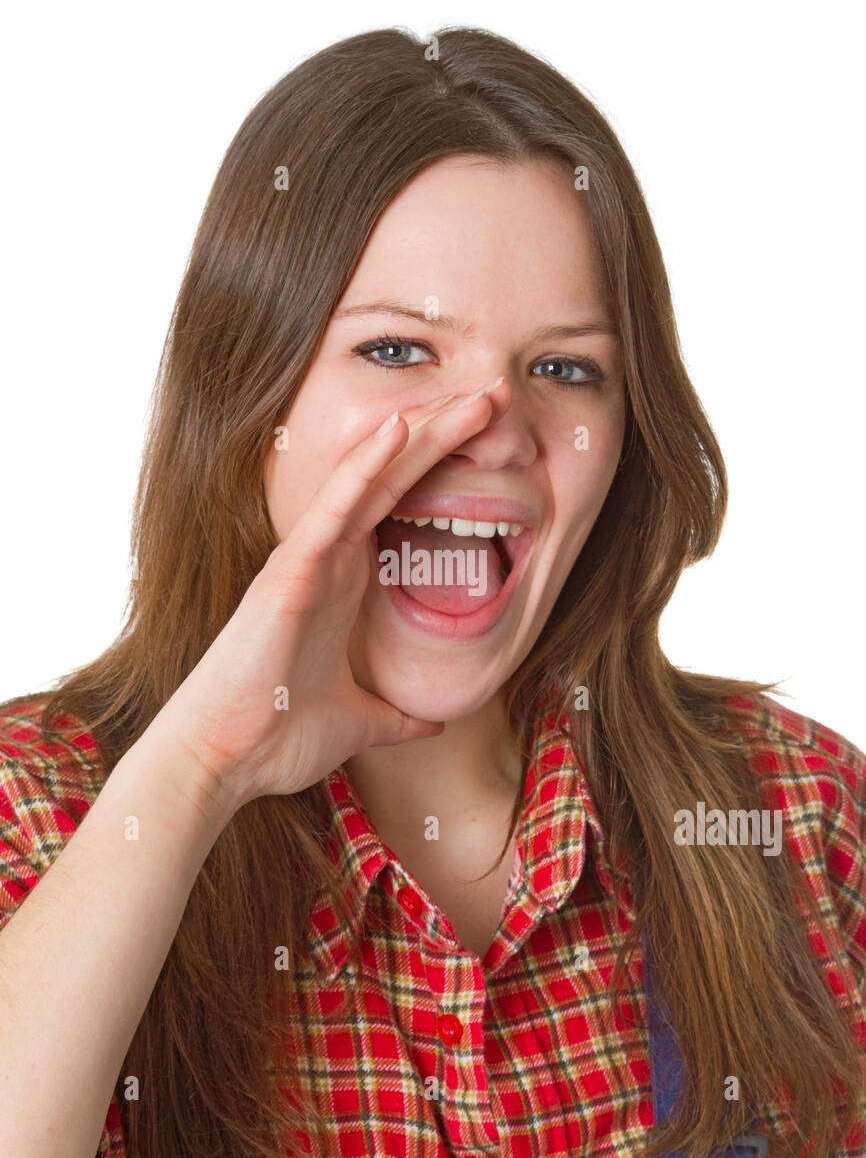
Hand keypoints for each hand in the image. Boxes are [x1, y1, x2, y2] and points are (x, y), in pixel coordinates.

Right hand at [149, 386, 501, 807]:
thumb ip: (396, 716)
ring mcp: (310, 560)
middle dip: (444, 437)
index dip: (446, 473)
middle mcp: (330, 560)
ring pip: (370, 480)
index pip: (405, 510)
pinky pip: (335, 509)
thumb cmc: (279, 736)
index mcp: (348, 584)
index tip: (494, 443)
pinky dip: (364, 468)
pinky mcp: (290, 571)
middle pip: (395, 481)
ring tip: (472, 398)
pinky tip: (397, 430)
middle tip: (494, 396)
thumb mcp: (362, 722)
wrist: (227, 761)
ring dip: (420, 436)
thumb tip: (428, 722)